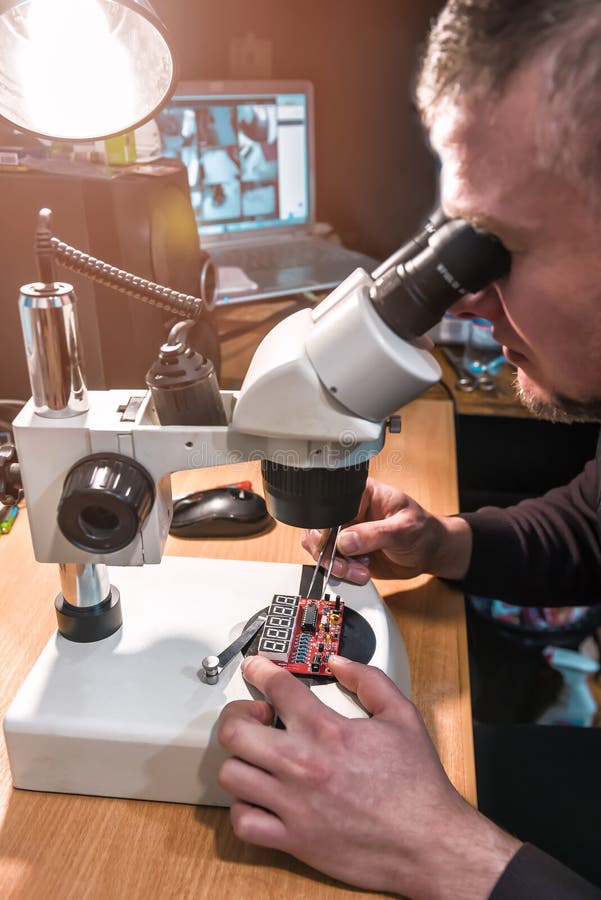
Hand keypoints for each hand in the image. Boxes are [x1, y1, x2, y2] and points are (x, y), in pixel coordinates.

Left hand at [218, 655, 519, 898]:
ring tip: (256, 756)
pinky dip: (243, 807)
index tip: (255, 668)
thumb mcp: (402, 715)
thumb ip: (369, 681)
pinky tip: (260, 796)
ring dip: (239, 759)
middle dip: (237, 714)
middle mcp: (303, 765)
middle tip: (252, 715)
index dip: (260, 670)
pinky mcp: (293, 839)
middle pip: (235, 730)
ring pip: (231, 774)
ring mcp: (293, 804)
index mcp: (328, 731)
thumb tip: (339, 663)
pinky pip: (242, 821)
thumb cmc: (417, 784)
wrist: (428, 841)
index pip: (276, 687)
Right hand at [301, 477, 471, 583]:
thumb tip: (345, 540)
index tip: (334, 543)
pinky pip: (332, 563)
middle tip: (346, 564)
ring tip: (361, 571)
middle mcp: (349, 511)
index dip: (326, 526)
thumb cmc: (423, 532)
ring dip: (337, 565)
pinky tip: (361, 572)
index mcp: (361, 494)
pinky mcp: (347, 551)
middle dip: (329, 551)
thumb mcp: (404, 529)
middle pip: (319, 529)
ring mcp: (346, 532)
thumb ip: (375, 533)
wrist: (430, 553)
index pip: (331, 507)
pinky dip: (343, 573)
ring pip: (322, 549)